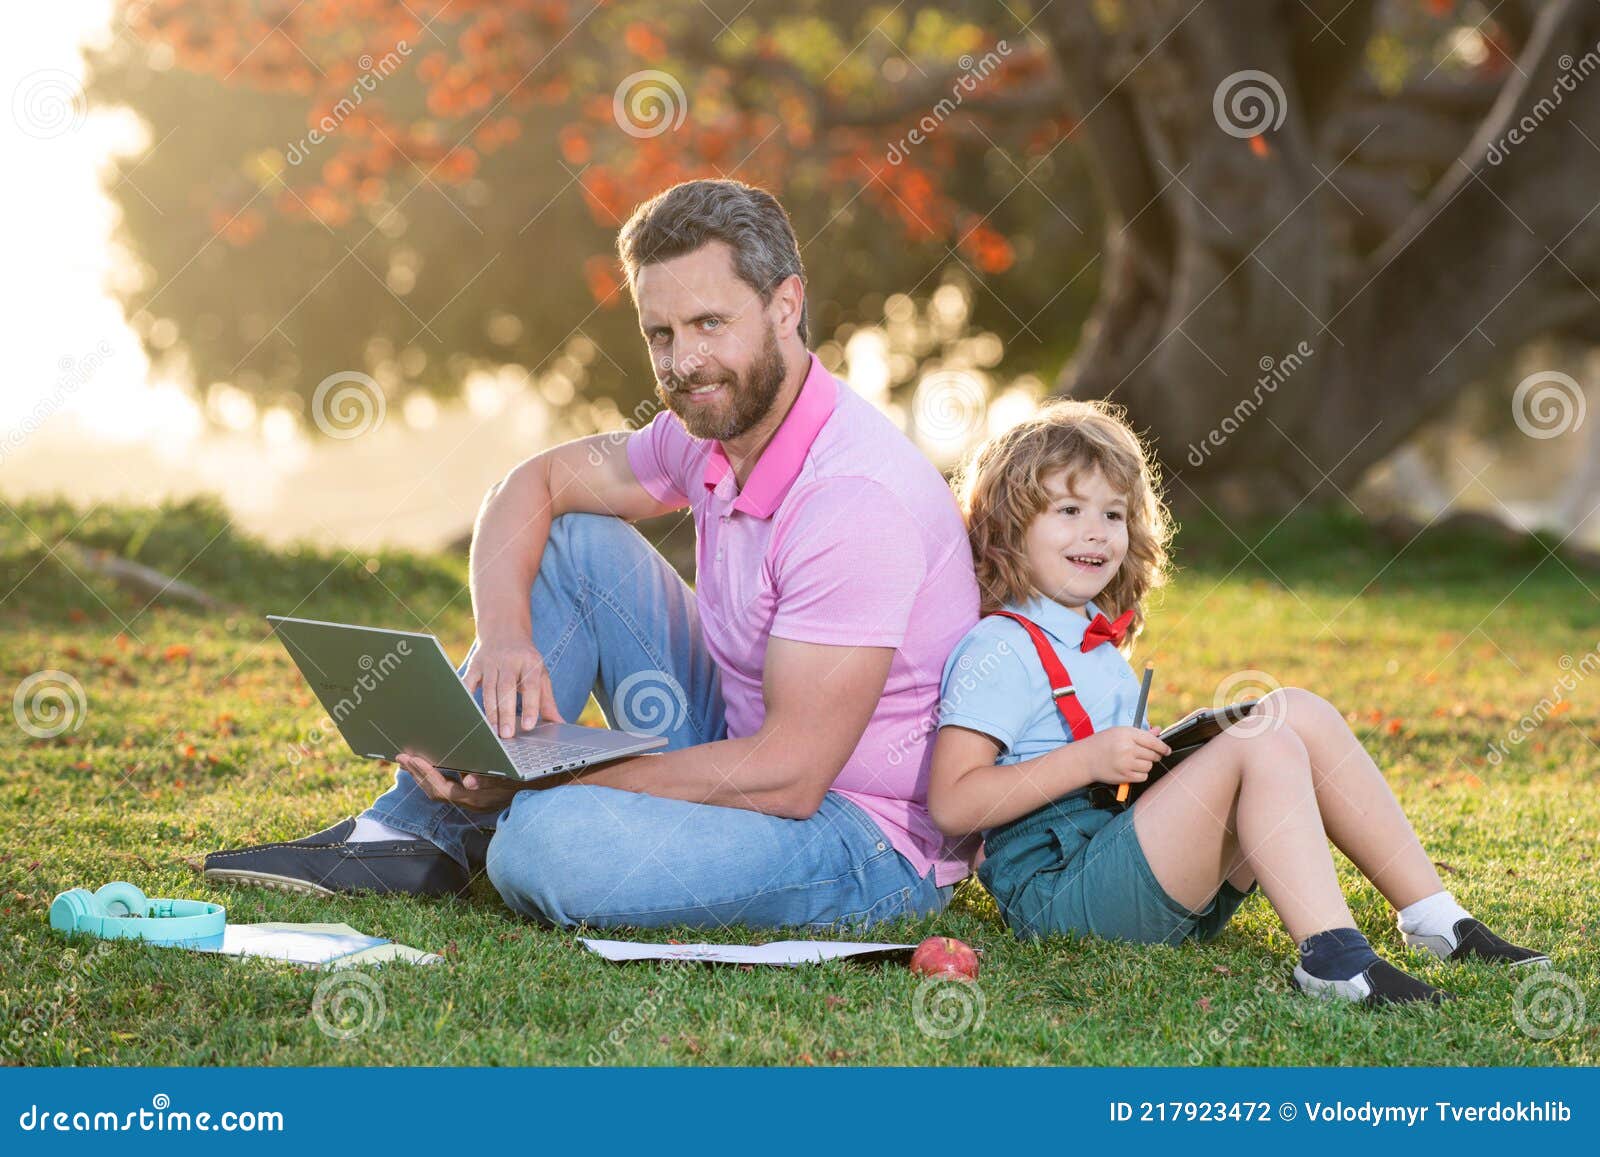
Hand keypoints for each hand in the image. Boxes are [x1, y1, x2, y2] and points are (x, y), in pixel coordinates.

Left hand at [394, 753, 523, 811]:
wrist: (548, 790)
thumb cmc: (530, 779)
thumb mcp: (512, 777)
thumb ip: (490, 780)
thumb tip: (468, 780)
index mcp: (477, 798)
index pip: (442, 789)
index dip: (425, 774)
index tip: (412, 758)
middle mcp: (472, 802)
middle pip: (436, 792)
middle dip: (418, 773)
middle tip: (402, 756)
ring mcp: (473, 801)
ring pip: (440, 791)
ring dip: (424, 776)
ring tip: (411, 761)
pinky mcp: (477, 797)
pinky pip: (449, 788)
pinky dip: (437, 777)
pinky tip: (434, 766)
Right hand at [463, 637, 564, 738]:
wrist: (504, 630)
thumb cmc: (526, 659)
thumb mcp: (541, 674)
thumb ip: (547, 700)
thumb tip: (560, 723)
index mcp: (530, 662)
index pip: (531, 686)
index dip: (530, 706)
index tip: (528, 725)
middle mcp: (510, 660)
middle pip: (507, 688)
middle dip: (506, 713)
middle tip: (507, 734)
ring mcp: (491, 662)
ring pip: (489, 688)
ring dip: (490, 711)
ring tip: (493, 731)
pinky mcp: (475, 664)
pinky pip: (469, 681)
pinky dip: (467, 695)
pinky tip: (469, 713)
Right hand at [1082, 725, 1171, 785]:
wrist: (1086, 759)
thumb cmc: (1103, 743)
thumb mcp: (1120, 732)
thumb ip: (1141, 733)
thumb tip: (1158, 731)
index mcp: (1127, 734)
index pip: (1153, 741)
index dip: (1163, 747)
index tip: (1166, 750)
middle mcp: (1127, 748)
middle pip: (1153, 755)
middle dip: (1153, 755)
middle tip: (1146, 754)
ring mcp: (1126, 763)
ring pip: (1149, 766)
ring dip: (1146, 765)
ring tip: (1134, 761)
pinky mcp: (1124, 776)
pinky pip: (1143, 776)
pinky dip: (1140, 774)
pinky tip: (1131, 769)